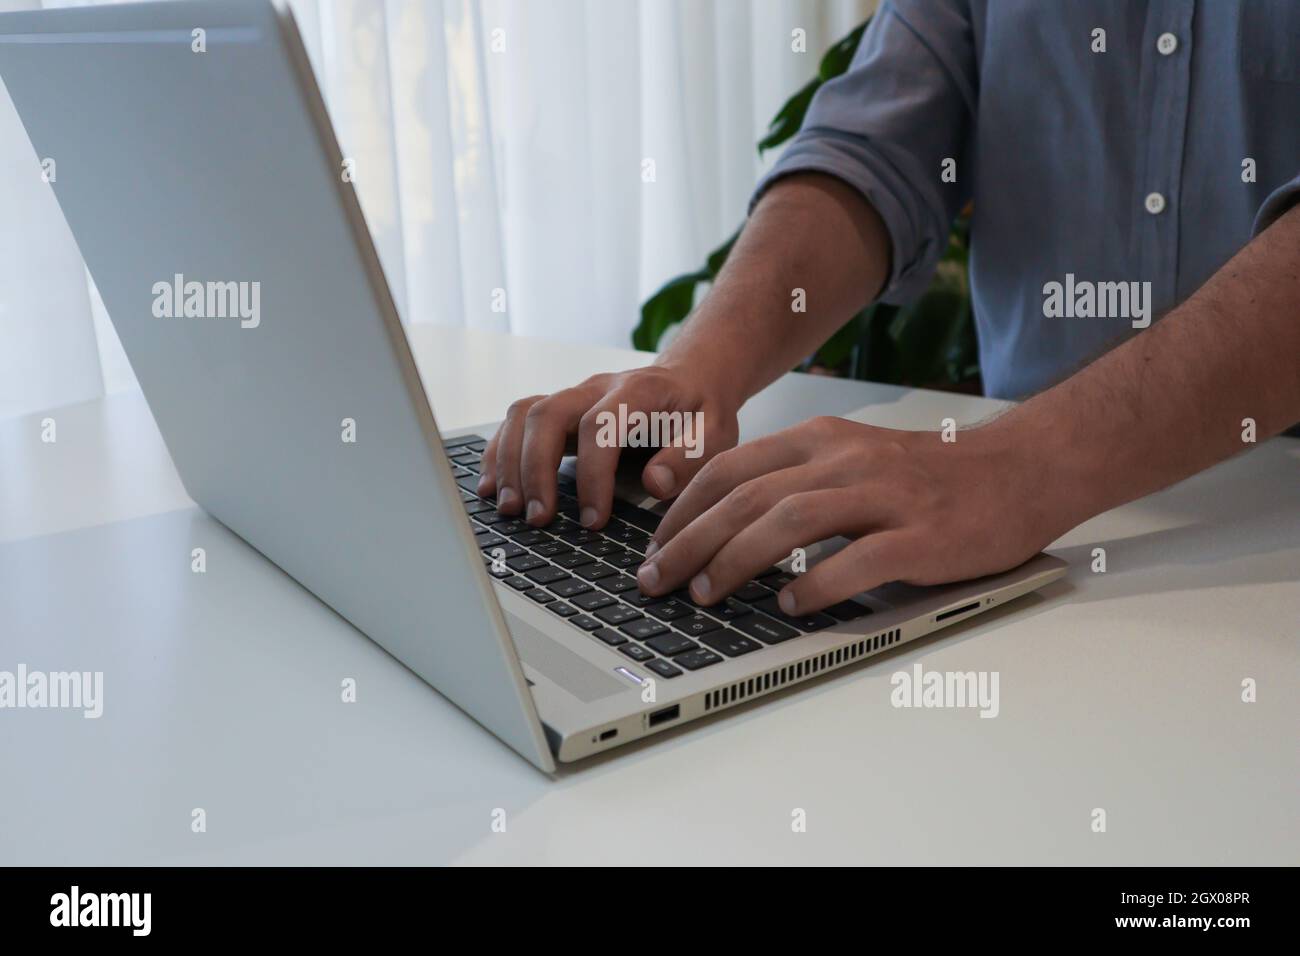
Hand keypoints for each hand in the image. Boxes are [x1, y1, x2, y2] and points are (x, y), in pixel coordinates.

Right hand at [478, 363, 740, 527]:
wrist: (690, 379)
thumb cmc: (700, 410)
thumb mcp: (715, 432)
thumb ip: (691, 456)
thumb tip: (655, 483)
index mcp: (638, 391)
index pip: (600, 426)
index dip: (592, 475)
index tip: (594, 519)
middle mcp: (597, 388)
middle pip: (548, 415)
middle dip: (536, 470)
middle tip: (539, 519)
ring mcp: (573, 396)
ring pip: (525, 416)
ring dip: (510, 463)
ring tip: (510, 509)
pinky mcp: (559, 411)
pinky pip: (516, 422)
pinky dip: (499, 453)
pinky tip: (492, 487)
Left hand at [635, 415, 1062, 613]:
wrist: (1019, 470)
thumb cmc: (928, 477)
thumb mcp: (850, 457)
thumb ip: (793, 480)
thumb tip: (722, 525)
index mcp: (820, 438)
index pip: (729, 469)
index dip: (681, 509)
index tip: (653, 546)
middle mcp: (844, 459)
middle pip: (747, 496)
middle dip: (689, 541)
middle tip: (657, 581)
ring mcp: (884, 495)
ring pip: (789, 521)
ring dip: (736, 560)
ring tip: (706, 595)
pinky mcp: (921, 536)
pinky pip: (857, 560)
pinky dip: (815, 585)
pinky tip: (789, 607)